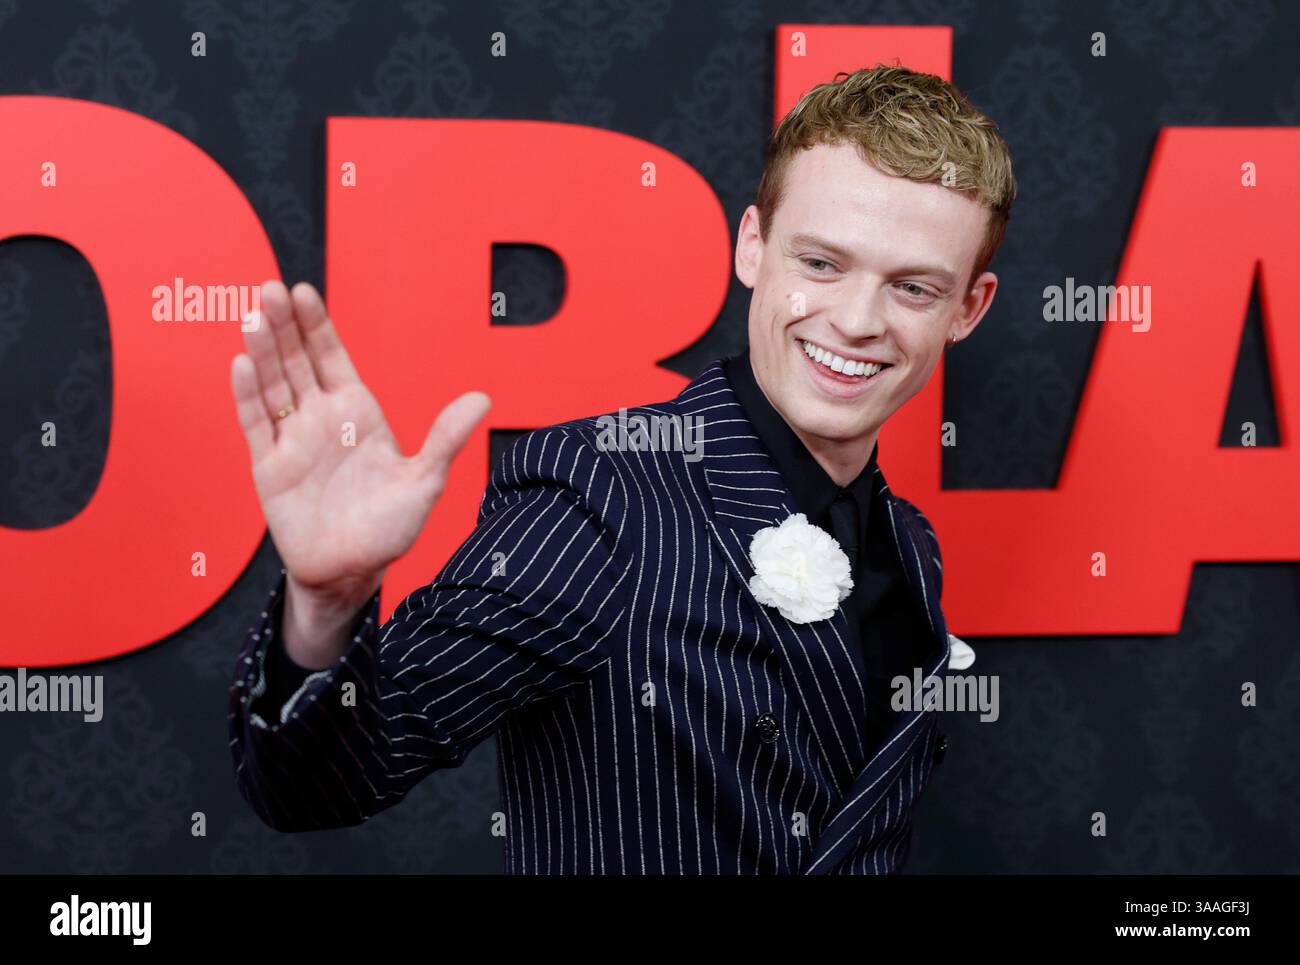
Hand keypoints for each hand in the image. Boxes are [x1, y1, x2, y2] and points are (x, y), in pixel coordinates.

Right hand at [230, 280, 489, 611]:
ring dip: (262, 350)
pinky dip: (247, 394)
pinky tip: (241, 363)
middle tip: (271, 290)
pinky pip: (255, 423)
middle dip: (284, 326)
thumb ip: (446, 439)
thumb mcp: (425, 482)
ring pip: (273, 384)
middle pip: (297, 361)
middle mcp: (321, 418)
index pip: (332, 357)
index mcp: (357, 412)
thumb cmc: (390, 529)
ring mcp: (292, 439)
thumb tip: (483, 399)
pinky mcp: (269, 466)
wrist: (352, 572)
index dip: (317, 326)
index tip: (303, 292)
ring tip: (252, 316)